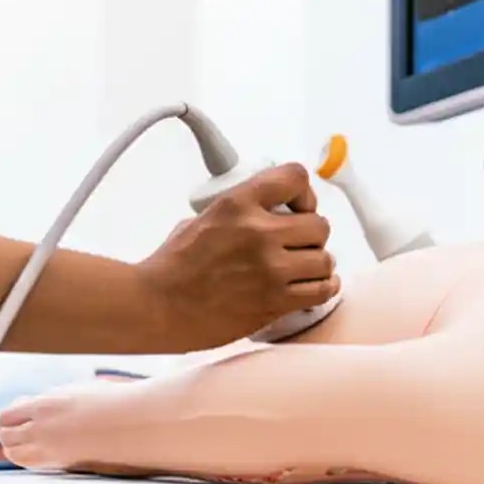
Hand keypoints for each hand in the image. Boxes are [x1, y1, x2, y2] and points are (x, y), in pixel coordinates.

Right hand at [134, 163, 337, 348]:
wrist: (158, 305)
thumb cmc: (171, 268)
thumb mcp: (199, 219)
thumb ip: (236, 211)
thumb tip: (261, 211)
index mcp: (237, 205)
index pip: (295, 178)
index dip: (304, 193)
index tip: (298, 205)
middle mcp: (259, 233)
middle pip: (319, 224)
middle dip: (311, 233)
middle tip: (297, 243)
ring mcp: (270, 269)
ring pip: (325, 260)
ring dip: (316, 263)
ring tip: (301, 268)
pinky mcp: (275, 301)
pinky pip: (322, 291)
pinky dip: (322, 288)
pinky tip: (310, 285)